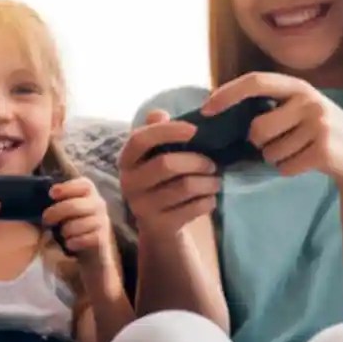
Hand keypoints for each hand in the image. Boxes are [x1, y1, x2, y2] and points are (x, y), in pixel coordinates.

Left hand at [42, 177, 112, 264]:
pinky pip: (86, 239)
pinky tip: (70, 243)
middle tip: (46, 219)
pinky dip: (74, 242)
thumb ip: (56, 198)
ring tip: (63, 234)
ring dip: (66, 230)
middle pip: (76, 205)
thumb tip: (41, 192)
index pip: (84, 184)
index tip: (51, 193)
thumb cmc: (71, 222)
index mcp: (88, 192)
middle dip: (57, 212)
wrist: (88, 249)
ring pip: (80, 224)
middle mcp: (98, 204)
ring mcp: (102, 221)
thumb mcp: (64, 207)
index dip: (67, 188)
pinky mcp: (102, 239)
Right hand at [118, 110, 219, 235]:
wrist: (158, 227)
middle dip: (198, 161)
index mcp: (126, 160)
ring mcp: (142, 207)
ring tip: (216, 181)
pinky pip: (193, 208)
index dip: (167, 131)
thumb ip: (158, 132)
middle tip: (213, 164)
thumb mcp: (156, 155)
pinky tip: (210, 199)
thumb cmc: (161, 181)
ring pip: (185, 187)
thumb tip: (160, 114)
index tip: (194, 130)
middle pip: (167, 164)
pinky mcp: (159, 226)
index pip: (140, 139)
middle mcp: (128, 183)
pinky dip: (208, 201)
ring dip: (209, 182)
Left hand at [201, 72, 342, 183]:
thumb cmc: (315, 129)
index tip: (206, 109)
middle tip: (273, 143)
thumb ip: (270, 105)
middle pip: (257, 128)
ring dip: (276, 158)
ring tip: (297, 151)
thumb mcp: (298, 107)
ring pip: (270, 152)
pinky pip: (285, 167)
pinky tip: (305, 162)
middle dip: (257, 143)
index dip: (228, 94)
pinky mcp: (323, 150)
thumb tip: (219, 112)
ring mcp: (319, 125)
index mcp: (297, 87)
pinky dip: (288, 170)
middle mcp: (309, 101)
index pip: (256, 81)